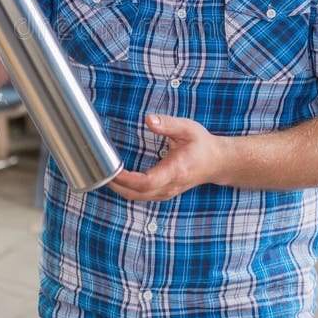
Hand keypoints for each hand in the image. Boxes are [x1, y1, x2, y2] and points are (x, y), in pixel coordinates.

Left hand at [108, 114, 225, 201]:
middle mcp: (169, 186)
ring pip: (136, 197)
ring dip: (118, 188)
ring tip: (103, 173)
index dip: (127, 179)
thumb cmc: (202, 145)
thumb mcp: (188, 129)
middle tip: (99, 169)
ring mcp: (166, 192)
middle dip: (115, 184)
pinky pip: (140, 196)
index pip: (146, 182)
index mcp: (175, 171)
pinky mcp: (163, 193)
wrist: (217, 163)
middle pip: (135, 194)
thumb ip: (168, 124)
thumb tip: (148, 119)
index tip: (112, 169)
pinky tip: (116, 178)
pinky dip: (126, 189)